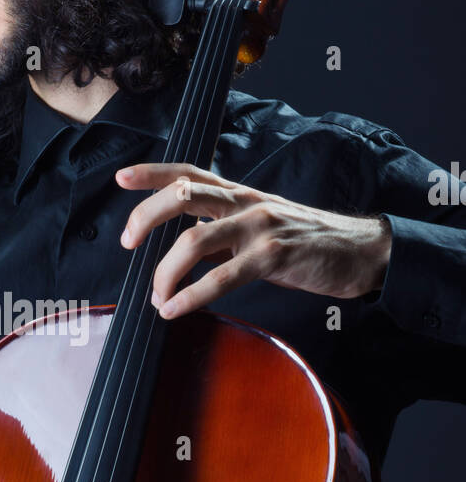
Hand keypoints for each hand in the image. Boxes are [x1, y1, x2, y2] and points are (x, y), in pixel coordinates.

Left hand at [116, 163, 391, 316]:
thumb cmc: (306, 242)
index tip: (121, 178)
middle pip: (183, 195)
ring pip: (195, 238)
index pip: (189, 172)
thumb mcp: (261, 226)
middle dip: (145, 217)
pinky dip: (192, 295)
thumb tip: (180, 255)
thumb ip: (225, 233)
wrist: (361, 251)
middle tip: (127, 244)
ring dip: (165, 270)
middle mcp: (246, 203)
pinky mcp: (274, 256)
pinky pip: (223, 276)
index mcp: (241, 194)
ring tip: (156, 296)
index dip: (153, 172)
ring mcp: (260, 227)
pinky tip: (175, 309)